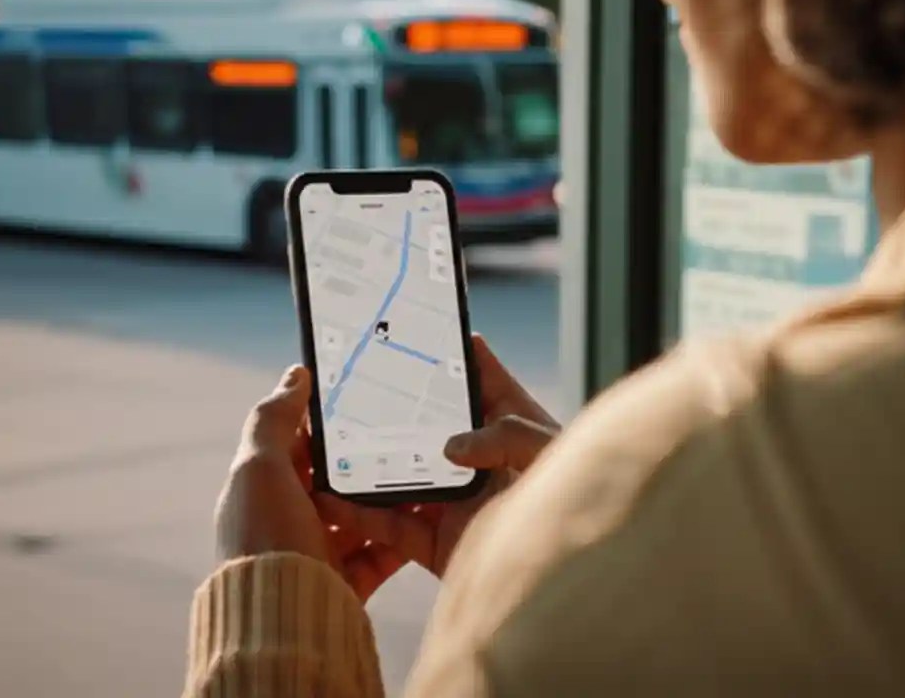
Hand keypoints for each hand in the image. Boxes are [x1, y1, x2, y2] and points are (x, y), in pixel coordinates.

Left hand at [214, 367, 404, 601]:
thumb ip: (274, 419)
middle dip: (371, 458)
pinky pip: (384, 551)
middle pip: (340, 479)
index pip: (300, 443)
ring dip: (392, 496)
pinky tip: (428, 516)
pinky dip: (404, 536)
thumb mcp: (258, 468)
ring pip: (367, 513)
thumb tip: (295, 374)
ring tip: (426, 470)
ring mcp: (321, 550)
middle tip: (409, 431)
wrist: (282, 618)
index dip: (328, 420)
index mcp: (267, 487)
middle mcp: (292, 517)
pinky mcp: (349, 580)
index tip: (365, 396)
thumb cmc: (263, 536)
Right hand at [315, 335, 559, 576]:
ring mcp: (455, 504)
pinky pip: (393, 527)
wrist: (568, 578)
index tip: (418, 326)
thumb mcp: (549, 452)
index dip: (454, 352)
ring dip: (366, 464)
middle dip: (391, 408)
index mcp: (512, 427)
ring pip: (400, 476)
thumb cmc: (577, 500)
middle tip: (348, 384)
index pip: (482, 378)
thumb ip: (507, 437)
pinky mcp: (439, 544)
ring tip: (328, 444)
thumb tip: (453, 448)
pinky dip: (363, 516)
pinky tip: (336, 501)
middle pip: (427, 425)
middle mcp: (479, 463)